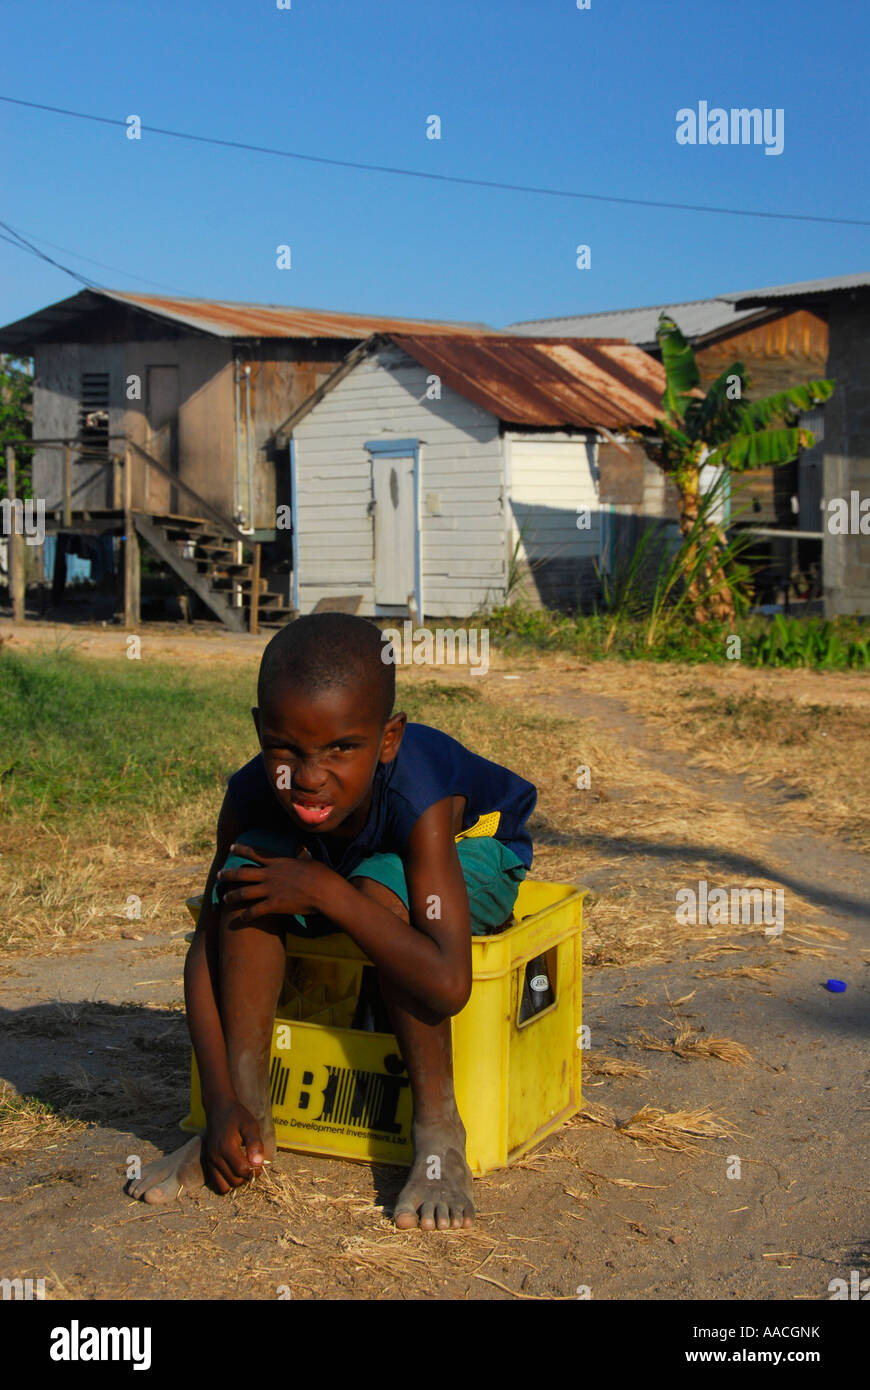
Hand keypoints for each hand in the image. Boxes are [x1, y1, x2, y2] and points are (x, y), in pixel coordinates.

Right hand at [204, 1099, 266, 1192]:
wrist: (219, 1109)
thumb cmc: (237, 1117)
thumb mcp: (251, 1126)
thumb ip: (255, 1144)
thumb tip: (258, 1164)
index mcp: (226, 1148)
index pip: (242, 1171)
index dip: (255, 1171)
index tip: (259, 1163)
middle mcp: (215, 1158)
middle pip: (235, 1181)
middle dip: (247, 1177)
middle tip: (253, 1164)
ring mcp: (210, 1162)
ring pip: (225, 1186)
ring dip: (237, 1181)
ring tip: (243, 1168)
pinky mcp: (208, 1164)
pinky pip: (217, 1184)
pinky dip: (227, 1182)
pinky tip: (234, 1170)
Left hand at [217, 843, 331, 921]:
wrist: (325, 891)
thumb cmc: (321, 875)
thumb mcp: (310, 861)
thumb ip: (302, 855)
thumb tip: (302, 849)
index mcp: (278, 862)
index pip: (255, 853)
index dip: (241, 850)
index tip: (231, 848)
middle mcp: (270, 874)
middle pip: (242, 873)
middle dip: (228, 874)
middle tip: (219, 875)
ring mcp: (270, 890)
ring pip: (244, 892)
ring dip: (232, 895)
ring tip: (224, 898)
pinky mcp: (273, 905)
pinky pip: (254, 910)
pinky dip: (246, 915)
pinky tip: (240, 918)